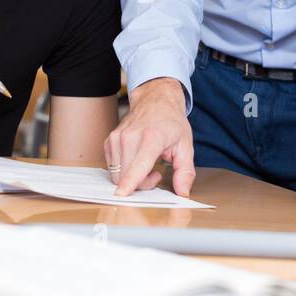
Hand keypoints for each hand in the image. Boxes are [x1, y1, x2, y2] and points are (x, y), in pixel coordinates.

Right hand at [104, 77, 194, 196]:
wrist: (155, 101)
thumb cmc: (170, 123)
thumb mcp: (186, 146)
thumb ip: (185, 172)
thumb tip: (183, 193)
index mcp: (152, 137)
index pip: (139, 164)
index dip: (131, 182)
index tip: (121, 194)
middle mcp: (130, 136)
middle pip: (127, 176)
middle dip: (142, 184)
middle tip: (156, 173)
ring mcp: (117, 138)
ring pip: (118, 175)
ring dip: (132, 178)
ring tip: (146, 165)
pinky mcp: (109, 141)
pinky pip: (112, 168)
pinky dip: (124, 170)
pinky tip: (135, 161)